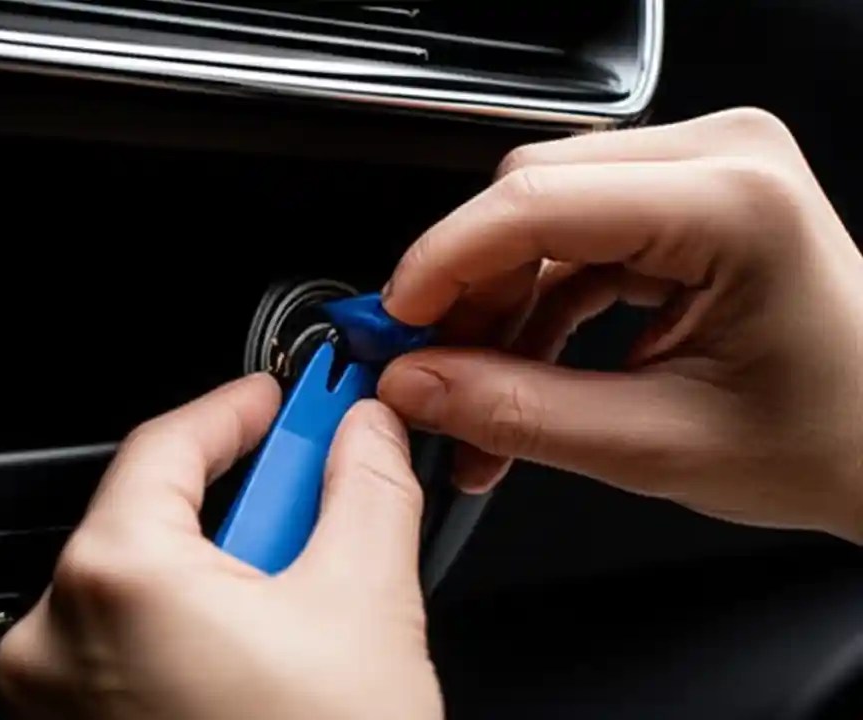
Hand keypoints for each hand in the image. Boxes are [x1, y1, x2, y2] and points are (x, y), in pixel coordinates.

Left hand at [0, 374, 441, 719]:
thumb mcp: (367, 607)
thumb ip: (367, 489)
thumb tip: (367, 435)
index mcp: (114, 580)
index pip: (167, 443)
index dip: (239, 408)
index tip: (281, 397)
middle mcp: (57, 638)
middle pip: (156, 515)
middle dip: (245, 498)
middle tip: (316, 490)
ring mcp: (56, 700)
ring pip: (149, 586)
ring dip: (228, 569)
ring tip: (304, 601)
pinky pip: (131, 647)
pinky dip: (196, 627)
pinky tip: (262, 655)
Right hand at [378, 107, 862, 543]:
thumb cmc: (831, 440)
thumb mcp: (656, 445)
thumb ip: (517, 412)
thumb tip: (416, 384)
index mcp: (733, 205)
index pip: (536, 202)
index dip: (442, 262)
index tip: (392, 324)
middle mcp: (721, 162)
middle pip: (528, 196)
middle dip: (466, 288)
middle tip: (429, 368)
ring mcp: (704, 175)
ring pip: (539, 217)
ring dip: (495, 307)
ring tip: (475, 395)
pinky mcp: (685, 204)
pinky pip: (571, 237)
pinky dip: (532, 306)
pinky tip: (518, 372)